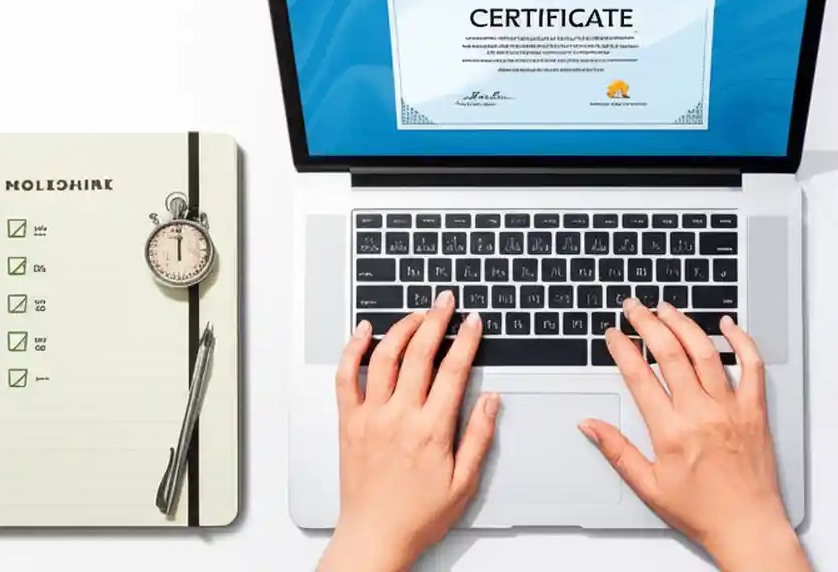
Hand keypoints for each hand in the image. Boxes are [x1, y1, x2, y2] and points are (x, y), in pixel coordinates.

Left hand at [320, 291, 498, 571]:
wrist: (374, 536)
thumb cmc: (418, 515)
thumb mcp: (465, 482)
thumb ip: (479, 436)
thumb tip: (491, 400)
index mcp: (432, 430)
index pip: (453, 371)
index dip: (466, 340)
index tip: (473, 322)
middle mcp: (400, 416)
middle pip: (419, 354)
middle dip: (436, 320)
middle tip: (445, 301)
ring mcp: (371, 416)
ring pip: (384, 357)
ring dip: (402, 328)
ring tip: (417, 315)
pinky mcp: (349, 421)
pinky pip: (346, 376)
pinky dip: (353, 349)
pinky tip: (364, 331)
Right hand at [579, 300, 809, 571]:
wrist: (748, 527)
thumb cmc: (701, 511)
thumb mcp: (648, 486)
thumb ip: (616, 450)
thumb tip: (589, 425)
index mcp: (671, 432)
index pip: (639, 376)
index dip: (623, 348)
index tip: (613, 334)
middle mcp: (701, 413)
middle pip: (670, 353)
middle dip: (647, 323)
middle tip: (634, 307)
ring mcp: (730, 408)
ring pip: (706, 351)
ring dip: (683, 324)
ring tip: (667, 308)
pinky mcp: (755, 409)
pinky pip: (752, 365)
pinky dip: (740, 340)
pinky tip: (726, 324)